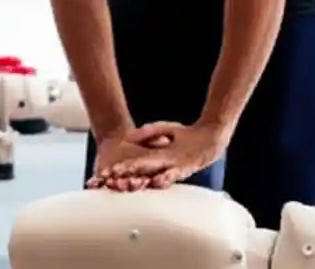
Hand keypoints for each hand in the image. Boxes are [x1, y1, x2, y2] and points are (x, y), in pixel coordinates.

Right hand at [97, 121, 229, 189]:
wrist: (209, 136)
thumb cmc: (185, 135)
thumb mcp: (162, 129)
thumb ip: (147, 132)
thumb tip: (131, 136)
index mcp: (154, 158)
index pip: (133, 165)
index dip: (119, 169)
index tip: (104, 173)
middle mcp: (162, 166)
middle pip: (140, 173)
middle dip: (125, 178)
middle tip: (110, 183)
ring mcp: (174, 167)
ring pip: (154, 176)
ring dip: (143, 182)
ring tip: (129, 185)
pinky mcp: (187, 166)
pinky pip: (174, 173)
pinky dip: (165, 177)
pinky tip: (157, 180)